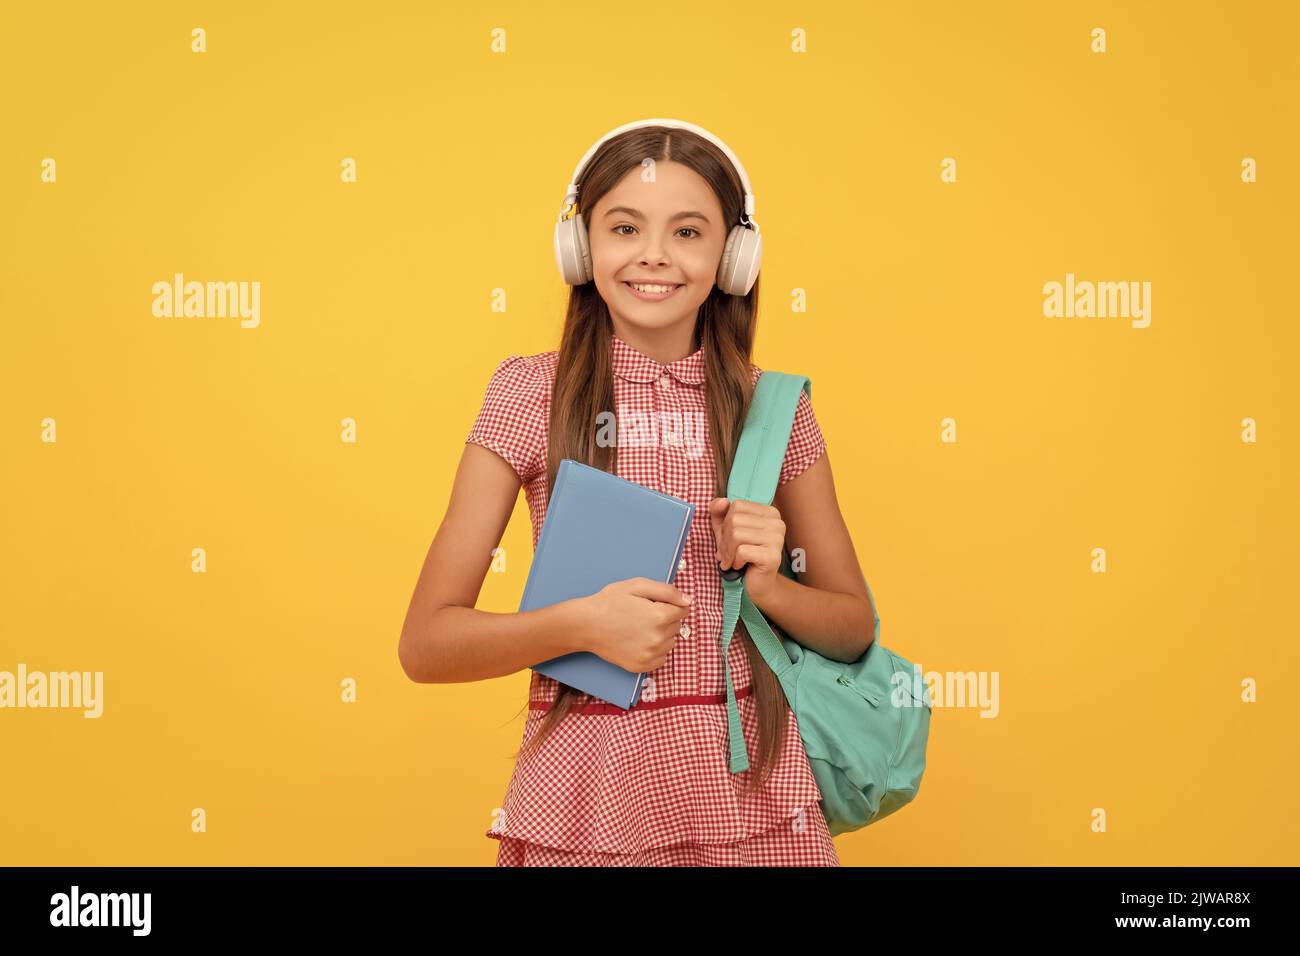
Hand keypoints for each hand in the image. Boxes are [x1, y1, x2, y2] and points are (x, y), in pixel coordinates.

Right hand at [575, 577, 691, 672]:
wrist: (585, 625)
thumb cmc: (609, 602)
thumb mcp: (637, 585)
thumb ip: (668, 591)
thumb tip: (688, 601)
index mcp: (661, 616)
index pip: (684, 610)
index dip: (671, 604)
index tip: (655, 603)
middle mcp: (659, 638)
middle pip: (677, 626)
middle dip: (666, 618)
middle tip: (643, 614)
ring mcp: (650, 654)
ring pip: (671, 642)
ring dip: (662, 635)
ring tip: (640, 627)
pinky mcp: (642, 666)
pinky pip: (662, 658)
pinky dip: (655, 650)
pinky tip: (639, 641)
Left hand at [708, 497, 784, 601]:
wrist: (757, 584)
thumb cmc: (741, 555)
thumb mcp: (725, 529)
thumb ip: (719, 511)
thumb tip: (721, 501)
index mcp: (769, 512)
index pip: (737, 505)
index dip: (725, 523)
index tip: (727, 538)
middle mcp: (777, 523)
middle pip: (735, 520)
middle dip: (724, 539)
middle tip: (726, 552)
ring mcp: (777, 539)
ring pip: (737, 534)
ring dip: (727, 551)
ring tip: (730, 560)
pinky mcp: (773, 556)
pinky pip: (742, 551)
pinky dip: (734, 560)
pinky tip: (739, 566)